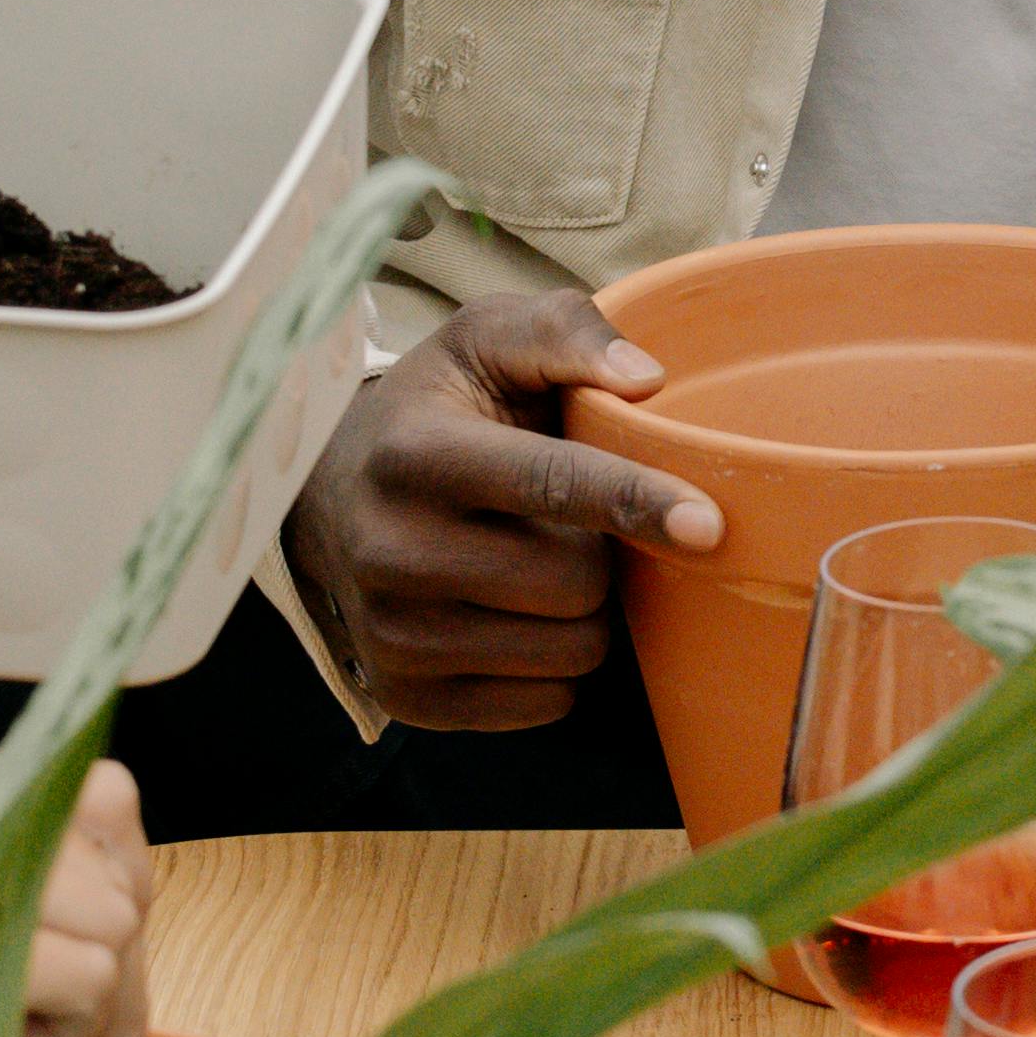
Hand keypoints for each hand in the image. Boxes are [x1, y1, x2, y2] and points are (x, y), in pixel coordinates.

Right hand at [281, 293, 725, 729]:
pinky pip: (547, 704)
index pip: (548, 482)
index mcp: (416, 455)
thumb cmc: (434, 411)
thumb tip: (646, 378)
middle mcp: (391, 551)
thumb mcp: (483, 340)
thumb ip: (564, 332)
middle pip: (576, 582)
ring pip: (570, 651)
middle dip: (604, 553)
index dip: (636, 500)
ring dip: (586, 612)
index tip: (708, 524)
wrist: (327, 497)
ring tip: (543, 565)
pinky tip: (517, 615)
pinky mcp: (406, 696)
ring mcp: (393, 636)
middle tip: (574, 525)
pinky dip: (555, 665)